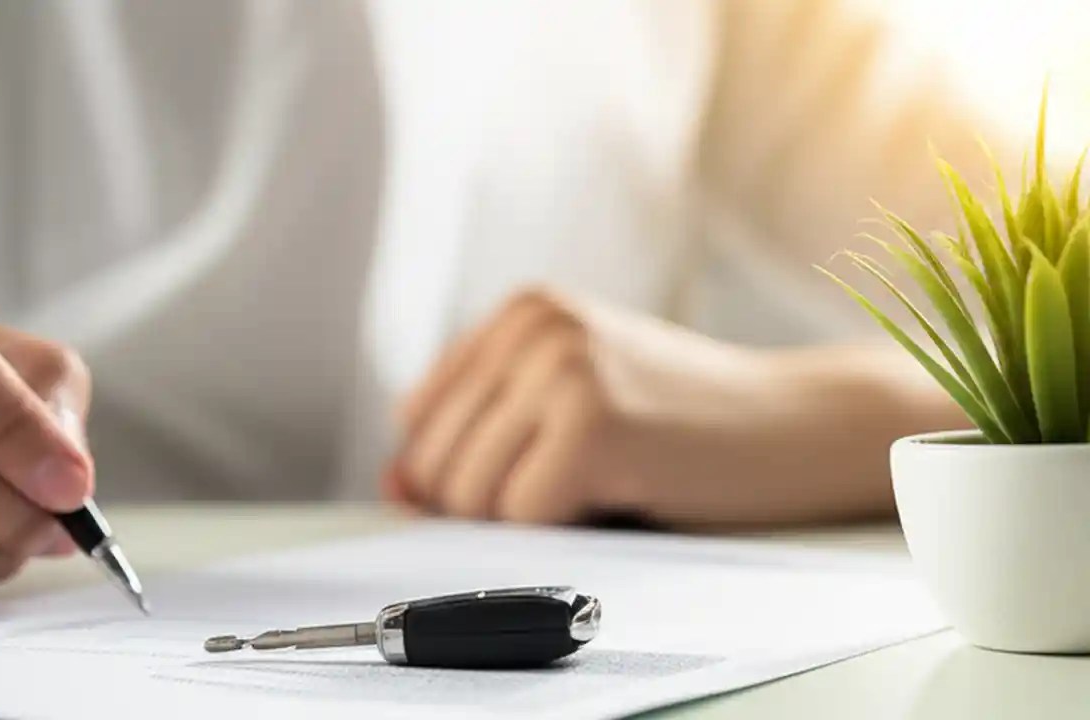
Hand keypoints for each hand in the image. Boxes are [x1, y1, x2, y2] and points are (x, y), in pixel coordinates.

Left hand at [387, 288, 899, 527]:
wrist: (795, 424)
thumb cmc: (679, 424)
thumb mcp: (566, 408)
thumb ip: (476, 438)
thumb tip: (392, 486)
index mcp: (521, 312)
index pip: (417, 416)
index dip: (453, 471)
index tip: (516, 481)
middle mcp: (535, 327)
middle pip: (435, 462)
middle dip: (486, 506)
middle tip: (571, 492)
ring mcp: (564, 368)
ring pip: (468, 496)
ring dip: (526, 520)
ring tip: (599, 486)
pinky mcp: (595, 423)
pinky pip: (521, 518)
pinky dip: (563, 530)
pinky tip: (620, 495)